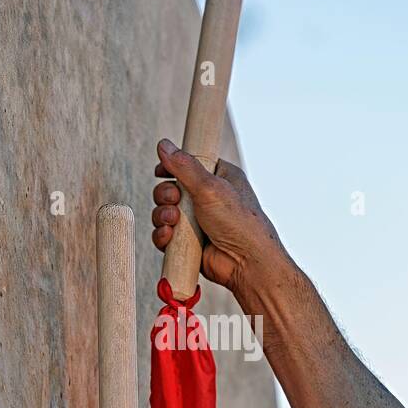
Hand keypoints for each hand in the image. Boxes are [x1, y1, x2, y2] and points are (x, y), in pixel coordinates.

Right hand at [151, 139, 290, 303]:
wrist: (246, 263)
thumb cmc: (238, 222)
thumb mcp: (210, 187)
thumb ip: (184, 166)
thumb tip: (163, 144)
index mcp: (219, 178)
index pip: (189, 165)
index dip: (172, 167)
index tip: (161, 171)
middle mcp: (207, 199)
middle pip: (171, 188)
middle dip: (165, 195)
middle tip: (173, 199)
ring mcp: (197, 221)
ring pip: (165, 212)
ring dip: (162, 215)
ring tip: (173, 220)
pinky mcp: (189, 242)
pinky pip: (166, 235)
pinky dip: (163, 235)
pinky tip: (169, 236)